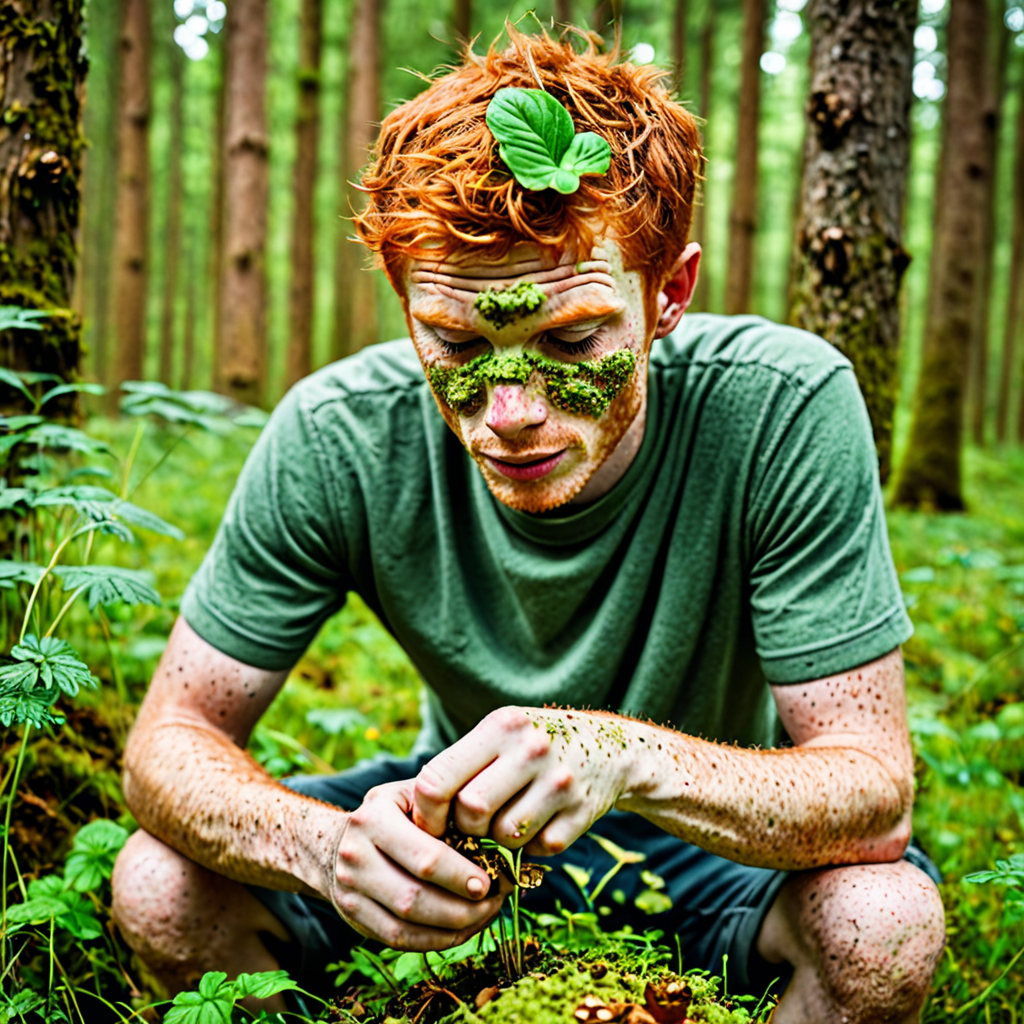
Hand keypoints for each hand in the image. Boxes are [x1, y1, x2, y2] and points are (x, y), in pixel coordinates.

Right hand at [327, 779, 503, 949]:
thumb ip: (445, 807)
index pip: (424, 857)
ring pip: (405, 926)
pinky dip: (434, 940)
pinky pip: (398, 940)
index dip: (460, 875)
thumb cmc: (393, 814)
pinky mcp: (354, 917)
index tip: (490, 882)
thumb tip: (492, 836)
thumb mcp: (413, 795)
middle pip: (414, 897)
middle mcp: (356, 855)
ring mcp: (350, 890)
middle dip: (461, 908)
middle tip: (493, 902)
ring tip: (482, 915)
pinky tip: (459, 929)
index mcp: (374, 818)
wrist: (336, 842)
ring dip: (452, 928)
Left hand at [412, 707, 636, 856]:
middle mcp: (531, 749)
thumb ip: (460, 766)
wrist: (610, 750)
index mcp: (501, 725)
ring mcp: (560, 782)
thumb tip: (416, 819)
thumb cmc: (532, 746)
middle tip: (476, 823)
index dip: (427, 812)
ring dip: (500, 838)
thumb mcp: (499, 735)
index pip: (438, 778)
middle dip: (467, 826)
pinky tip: (541, 822)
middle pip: (470, 811)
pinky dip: (533, 845)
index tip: (431, 823)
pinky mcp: (581, 814)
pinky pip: (537, 849)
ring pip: (504, 835)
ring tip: (511, 817)